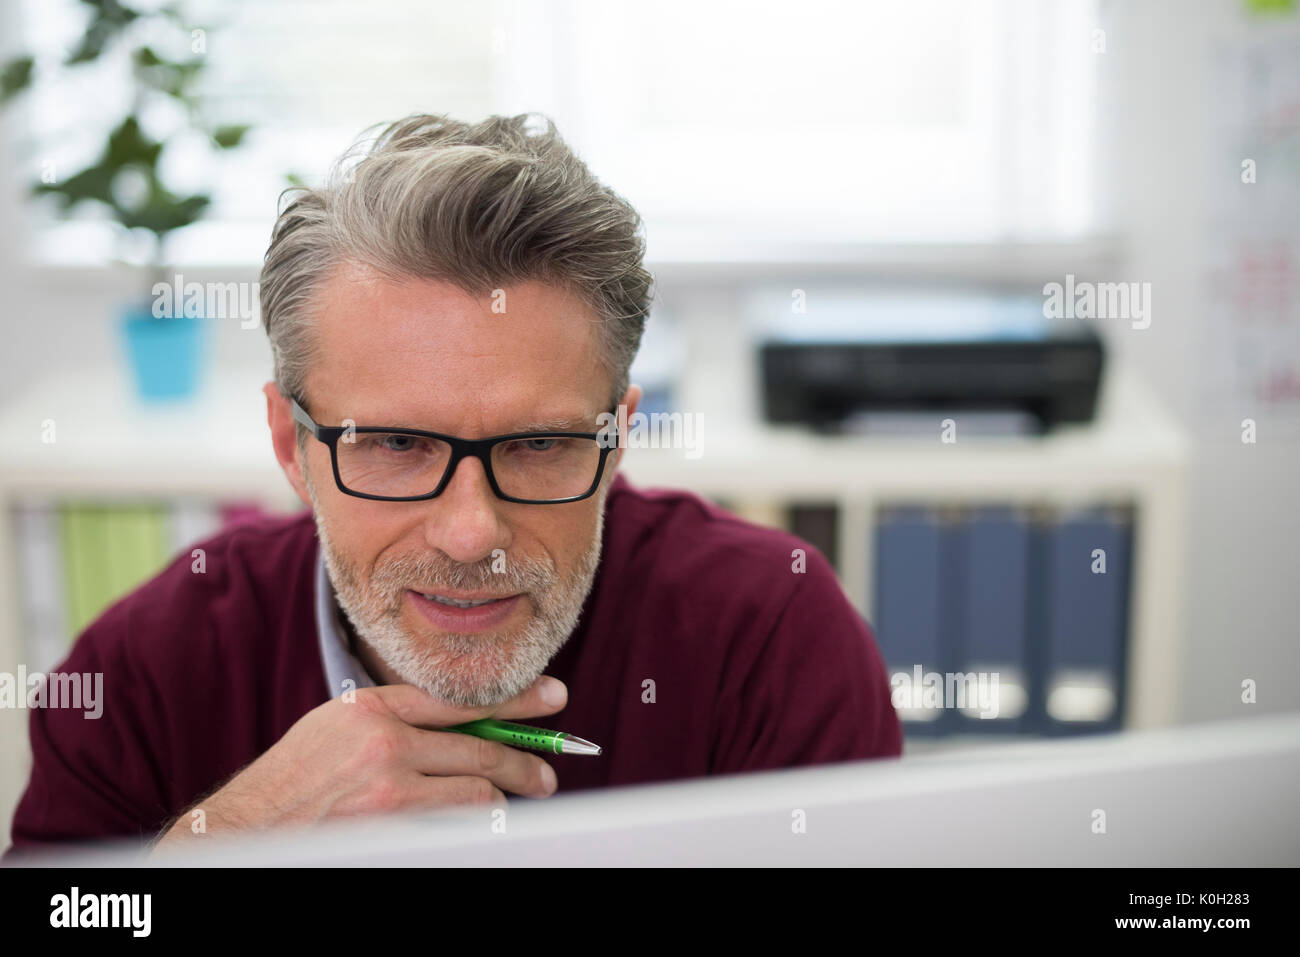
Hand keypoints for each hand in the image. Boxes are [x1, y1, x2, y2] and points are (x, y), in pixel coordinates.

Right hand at [150, 675, 567, 851]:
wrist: (246, 828)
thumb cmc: (294, 778)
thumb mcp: (339, 726)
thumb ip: (396, 718)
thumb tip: (465, 724)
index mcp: (372, 709)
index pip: (460, 698)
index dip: (514, 700)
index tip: (553, 697)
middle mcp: (383, 743)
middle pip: (479, 749)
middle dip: (522, 764)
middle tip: (544, 776)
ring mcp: (387, 790)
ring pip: (475, 793)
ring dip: (498, 801)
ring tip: (509, 804)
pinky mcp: (390, 830)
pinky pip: (452, 827)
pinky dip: (470, 826)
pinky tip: (475, 825)